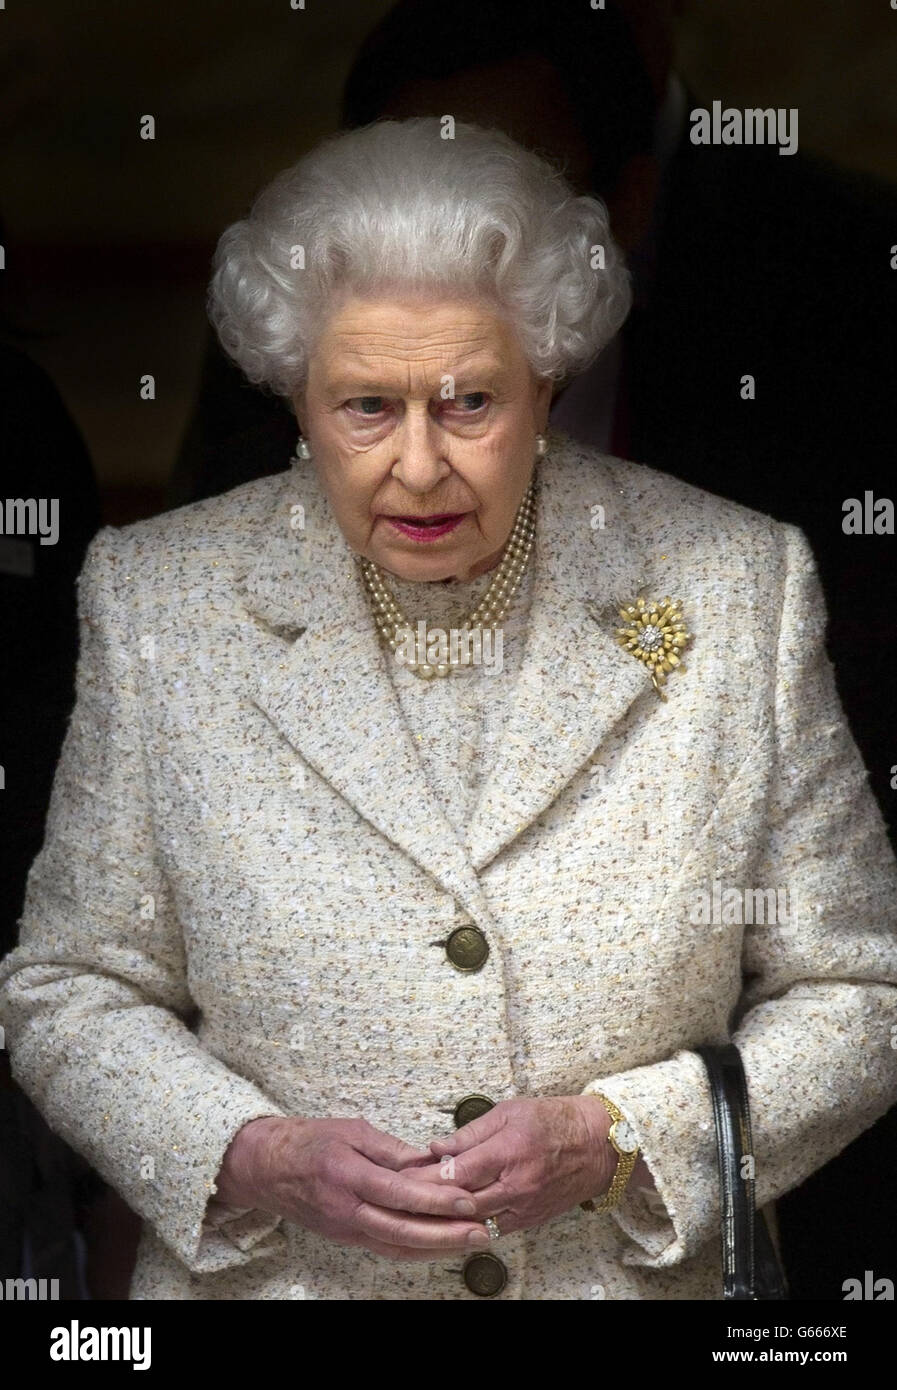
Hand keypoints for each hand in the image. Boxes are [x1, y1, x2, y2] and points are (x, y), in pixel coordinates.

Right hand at [213, 1115, 492, 1260]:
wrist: (265, 1168)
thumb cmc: (308, 1141)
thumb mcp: (351, 1130)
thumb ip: (391, 1148)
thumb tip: (428, 1162)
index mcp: (347, 1174)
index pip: (399, 1193)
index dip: (435, 1201)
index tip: (466, 1201)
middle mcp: (346, 1208)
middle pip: (401, 1229)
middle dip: (445, 1234)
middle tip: (480, 1232)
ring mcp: (345, 1228)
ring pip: (395, 1245)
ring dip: (435, 1248)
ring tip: (469, 1243)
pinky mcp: (345, 1236)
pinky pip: (384, 1247)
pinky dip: (414, 1249)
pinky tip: (438, 1246)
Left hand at [396, 1096, 619, 1236]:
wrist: (598, 1146)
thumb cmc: (554, 1121)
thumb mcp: (510, 1112)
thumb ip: (471, 1132)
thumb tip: (436, 1146)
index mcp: (509, 1150)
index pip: (459, 1171)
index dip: (427, 1176)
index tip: (403, 1176)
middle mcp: (516, 1184)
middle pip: (461, 1200)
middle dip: (427, 1200)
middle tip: (398, 1198)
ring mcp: (524, 1207)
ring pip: (474, 1222)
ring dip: (444, 1219)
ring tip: (415, 1214)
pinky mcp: (529, 1221)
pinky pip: (492, 1230)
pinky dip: (468, 1228)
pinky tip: (447, 1225)